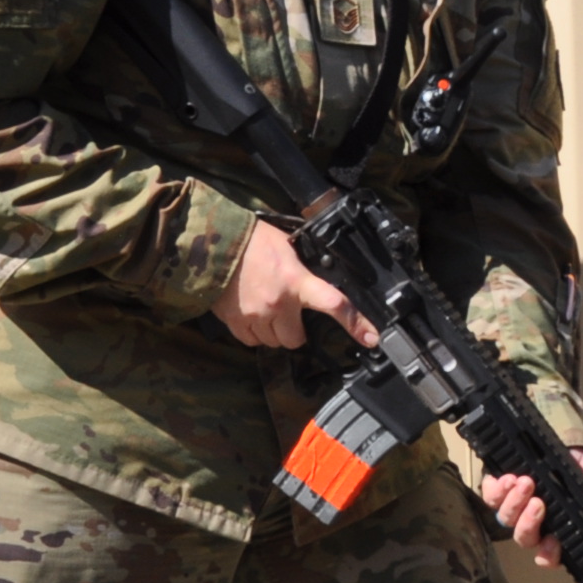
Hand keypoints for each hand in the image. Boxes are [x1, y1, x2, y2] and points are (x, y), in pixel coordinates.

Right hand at [214, 219, 375, 349]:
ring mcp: (255, 315)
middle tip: (289, 314)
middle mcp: (279, 303)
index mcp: (297, 280)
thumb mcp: (287, 248)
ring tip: (266, 311)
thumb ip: (303, 270)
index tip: (372, 338)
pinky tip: (251, 315)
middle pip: (296, 339)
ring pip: (273, 342)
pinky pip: (251, 341)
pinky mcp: (235, 322)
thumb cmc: (250, 240)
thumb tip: (316, 281)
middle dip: (295, 331)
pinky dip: (254, 333)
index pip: (334, 303)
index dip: (356, 323)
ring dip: (274, 332)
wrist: (209, 243)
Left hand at [483, 449, 582, 568]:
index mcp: (554, 531)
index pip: (549, 555)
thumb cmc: (581, 475)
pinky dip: (497, 489)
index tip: (553, 541)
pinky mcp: (498, 490)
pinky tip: (508, 478)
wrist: (568, 447)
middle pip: (523, 537)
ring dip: (514, 503)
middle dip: (529, 523)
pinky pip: (490, 497)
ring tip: (525, 482)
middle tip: (538, 503)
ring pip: (505, 518)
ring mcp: (513, 508)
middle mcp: (531, 524)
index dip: (548, 555)